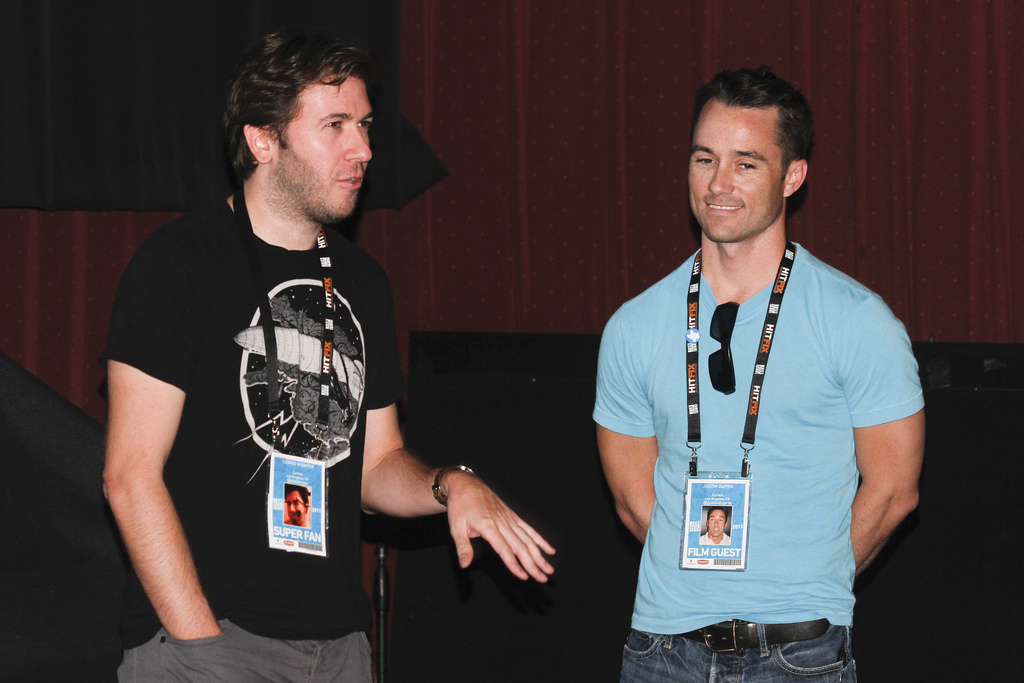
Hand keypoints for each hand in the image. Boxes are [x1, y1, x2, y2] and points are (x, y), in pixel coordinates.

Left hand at [440, 469, 555, 581]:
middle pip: (521, 547)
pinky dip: (540, 540)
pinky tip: (549, 550)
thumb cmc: (459, 506)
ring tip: (549, 569)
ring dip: (540, 555)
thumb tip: (465, 565)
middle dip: (533, 564)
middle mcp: (502, 522)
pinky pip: (529, 529)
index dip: (514, 564)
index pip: (504, 549)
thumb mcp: (455, 527)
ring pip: (528, 539)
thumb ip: (463, 547)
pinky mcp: (512, 515)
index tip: (524, 576)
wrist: (465, 483)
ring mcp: (509, 518)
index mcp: (488, 526)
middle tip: (543, 578)